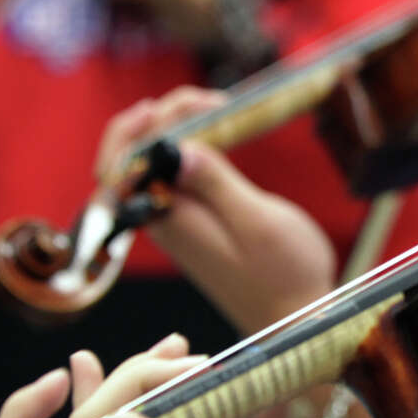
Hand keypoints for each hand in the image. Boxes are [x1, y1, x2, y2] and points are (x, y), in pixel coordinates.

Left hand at [99, 88, 337, 334]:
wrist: (296, 317)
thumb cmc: (284, 275)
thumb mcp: (259, 223)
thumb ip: (216, 184)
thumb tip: (178, 147)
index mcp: (170, 220)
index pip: (121, 165)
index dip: (137, 128)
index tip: (180, 108)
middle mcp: (165, 218)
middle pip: (133, 156)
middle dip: (160, 117)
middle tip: (210, 100)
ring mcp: (180, 218)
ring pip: (156, 160)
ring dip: (179, 125)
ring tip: (220, 105)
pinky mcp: (200, 219)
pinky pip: (179, 172)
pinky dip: (194, 143)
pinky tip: (221, 130)